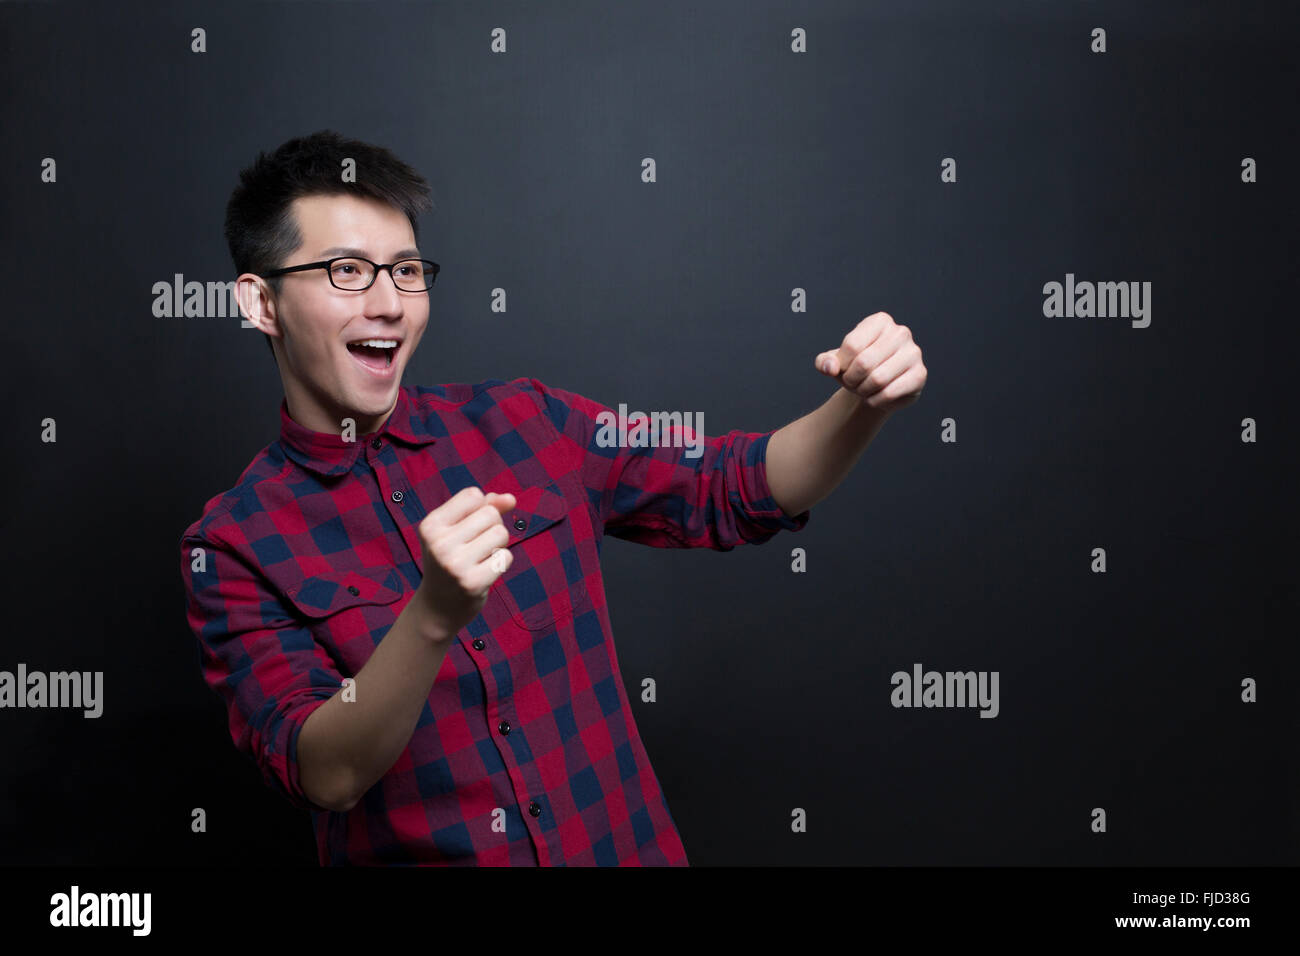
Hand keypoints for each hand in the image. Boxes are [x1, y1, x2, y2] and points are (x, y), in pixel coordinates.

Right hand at [413, 486, 515, 639]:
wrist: (438, 606)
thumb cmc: (452, 559)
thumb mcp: (459, 529)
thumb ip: (485, 507)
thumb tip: (511, 498)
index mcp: (431, 525)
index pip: (473, 495)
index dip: (481, 508)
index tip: (468, 527)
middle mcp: (439, 543)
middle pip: (490, 514)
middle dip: (492, 527)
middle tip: (475, 547)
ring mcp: (454, 564)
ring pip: (501, 534)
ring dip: (498, 545)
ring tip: (480, 558)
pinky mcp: (472, 582)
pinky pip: (506, 557)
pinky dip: (501, 562)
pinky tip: (484, 572)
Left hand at [814, 312, 926, 412]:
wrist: (876, 387)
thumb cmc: (856, 368)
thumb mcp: (835, 362)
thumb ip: (825, 362)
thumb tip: (829, 367)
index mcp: (880, 321)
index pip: (852, 345)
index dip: (841, 365)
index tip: (843, 370)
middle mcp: (900, 333)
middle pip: (864, 362)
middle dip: (852, 380)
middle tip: (852, 384)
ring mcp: (913, 353)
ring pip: (878, 379)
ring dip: (863, 391)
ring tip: (864, 390)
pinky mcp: (920, 374)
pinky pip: (890, 393)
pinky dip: (876, 400)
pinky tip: (876, 397)